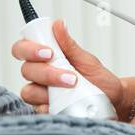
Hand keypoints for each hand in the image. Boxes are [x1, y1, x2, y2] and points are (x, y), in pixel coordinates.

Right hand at [11, 19, 127, 117]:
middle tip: (70, 75)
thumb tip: (58, 24)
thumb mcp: (86, 59)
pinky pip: (38, 109)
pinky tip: (64, 103)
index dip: (29, 49)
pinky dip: (51, 106)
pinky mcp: (46, 109)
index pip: (22, 49)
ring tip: (73, 88)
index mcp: (44, 58)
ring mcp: (41, 93)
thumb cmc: (98, 78)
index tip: (49, 52)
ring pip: (29, 91)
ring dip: (51, 89)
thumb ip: (69, 44)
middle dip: (47, 72)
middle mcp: (39, 75)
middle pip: (26, 70)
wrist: (112, 99)